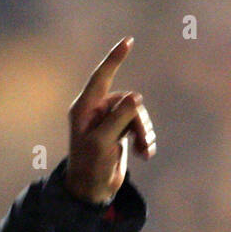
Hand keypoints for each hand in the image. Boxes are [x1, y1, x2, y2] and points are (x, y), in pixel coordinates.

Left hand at [64, 36, 155, 205]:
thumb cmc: (90, 167)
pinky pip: (140, 125)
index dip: (115, 59)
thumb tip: (136, 97)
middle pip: (128, 101)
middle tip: (142, 143)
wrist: (92, 190)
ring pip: (137, 113)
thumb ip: (119, 118)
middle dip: (139, 120)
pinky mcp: (120, 131)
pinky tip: (145, 154)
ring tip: (145, 151)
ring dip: (145, 132)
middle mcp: (96, 111)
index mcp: (84, 108)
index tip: (128, 41)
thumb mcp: (102, 142)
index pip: (102, 77)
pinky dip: (145, 139)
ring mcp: (109, 120)